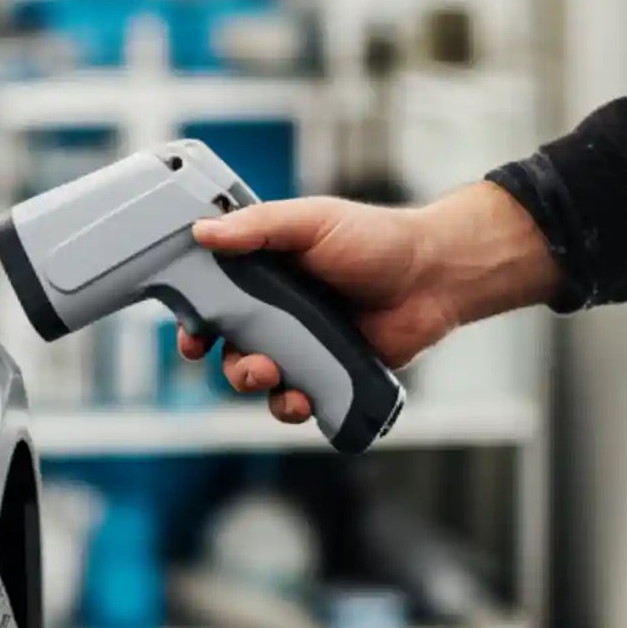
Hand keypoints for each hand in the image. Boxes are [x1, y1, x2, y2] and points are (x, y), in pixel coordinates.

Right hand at [179, 181, 558, 423]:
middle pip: (229, 347)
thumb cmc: (376, 239)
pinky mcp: (327, 373)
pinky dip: (290, 406)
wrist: (434, 277)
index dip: (195, 320)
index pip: (212, 299)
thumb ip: (257, 227)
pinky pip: (296, 399)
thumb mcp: (311, 221)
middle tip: (246, 361)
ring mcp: (301, 344)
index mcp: (263, 273)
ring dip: (255, 384)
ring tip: (274, 376)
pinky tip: (301, 399)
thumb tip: (202, 232)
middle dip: (227, 362)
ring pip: (258, 378)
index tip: (192, 334)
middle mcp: (276, 311)